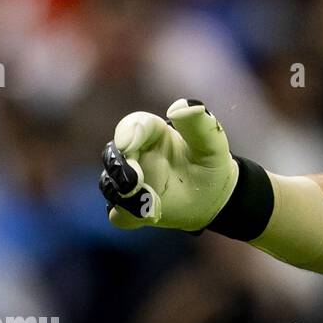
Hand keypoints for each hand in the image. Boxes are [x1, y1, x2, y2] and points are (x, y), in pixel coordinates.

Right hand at [99, 98, 238, 231]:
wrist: (213, 196)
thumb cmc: (210, 161)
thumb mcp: (212, 141)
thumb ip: (199, 122)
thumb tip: (177, 108)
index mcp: (153, 132)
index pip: (133, 125)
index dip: (128, 132)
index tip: (128, 144)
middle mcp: (137, 154)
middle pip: (112, 154)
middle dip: (120, 166)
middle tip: (136, 180)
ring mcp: (131, 182)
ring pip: (109, 183)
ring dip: (124, 193)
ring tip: (152, 200)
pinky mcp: (130, 208)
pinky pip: (117, 213)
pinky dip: (129, 215)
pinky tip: (150, 214)